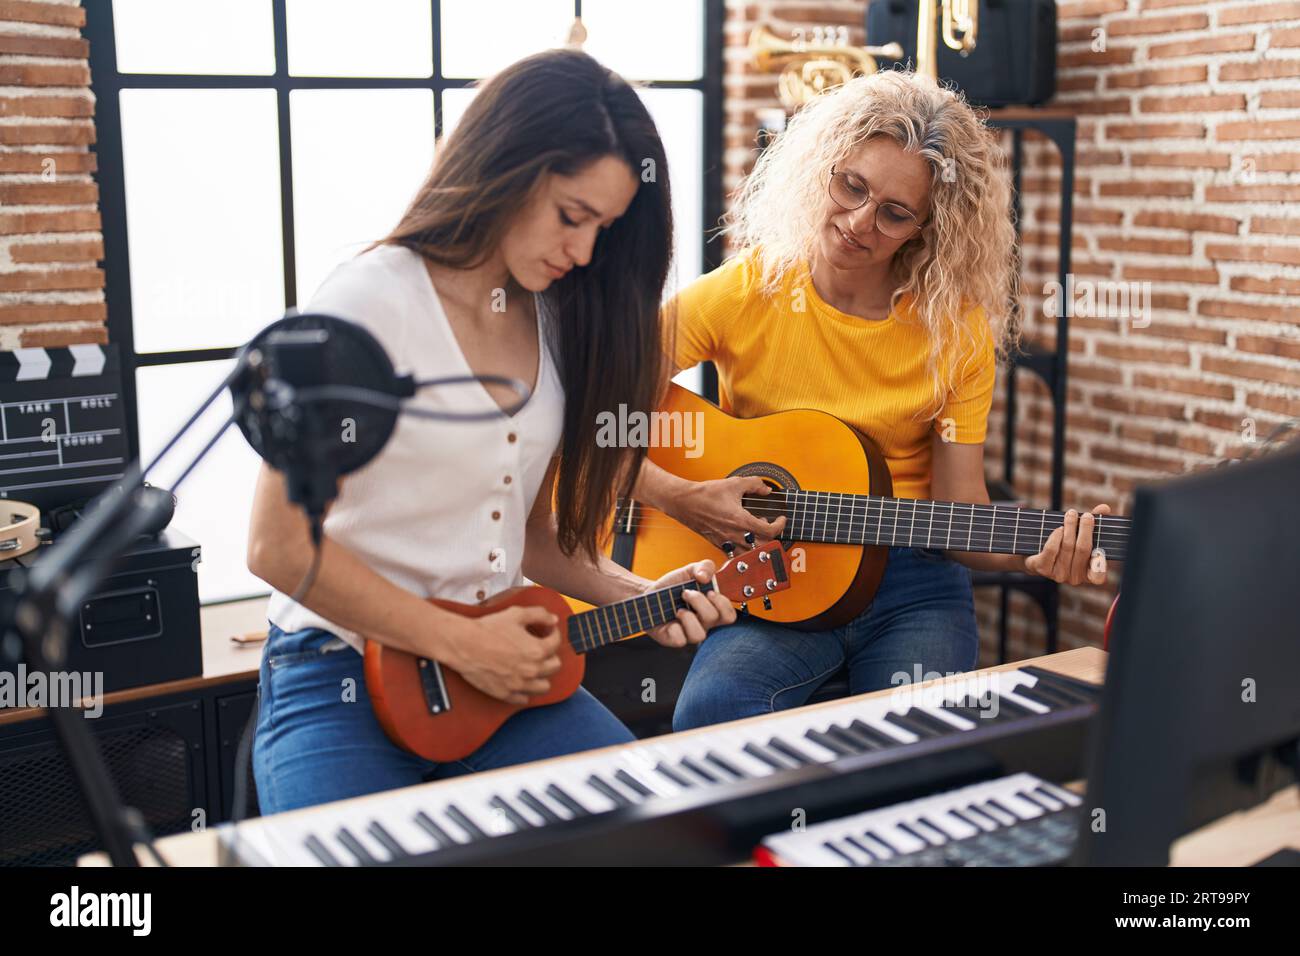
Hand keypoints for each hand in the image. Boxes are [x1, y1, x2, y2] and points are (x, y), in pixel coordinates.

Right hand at [442, 604, 562, 704]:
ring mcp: (519, 685)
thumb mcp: (517, 614)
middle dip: (550, 655)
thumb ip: (540, 614)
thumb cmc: (488, 629)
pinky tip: (519, 679)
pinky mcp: (505, 694)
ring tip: (533, 667)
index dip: (553, 633)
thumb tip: (553, 619)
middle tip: (540, 648)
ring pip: (544, 687)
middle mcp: (532, 670)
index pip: (556, 643)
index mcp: (537, 650)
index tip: (547, 631)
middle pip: (554, 666)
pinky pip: (524, 699)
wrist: (464, 644)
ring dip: (542, 676)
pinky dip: (524, 690)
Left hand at [643, 560, 737, 647]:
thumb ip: (705, 566)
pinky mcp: (673, 639)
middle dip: (699, 601)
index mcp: (711, 608)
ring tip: (678, 609)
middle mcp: (703, 623)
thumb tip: (705, 576)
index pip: (729, 615)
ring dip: (688, 617)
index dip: (723, 603)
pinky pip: (680, 640)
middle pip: (714, 619)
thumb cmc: (673, 586)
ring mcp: (689, 633)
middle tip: (686, 593)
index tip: (709, 591)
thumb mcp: (690, 570)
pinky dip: (674, 628)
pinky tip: (670, 619)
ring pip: (699, 635)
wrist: (650, 592)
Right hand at [668, 476, 786, 547]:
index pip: (770, 531)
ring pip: (750, 554)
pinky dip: (745, 549)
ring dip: (758, 545)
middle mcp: (735, 535)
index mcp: (741, 521)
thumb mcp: (734, 483)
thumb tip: (766, 489)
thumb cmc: (705, 494)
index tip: (781, 519)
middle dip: (772, 537)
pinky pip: (736, 554)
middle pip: (763, 546)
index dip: (780, 525)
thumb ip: (754, 484)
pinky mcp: (719, 544)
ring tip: (757, 533)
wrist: (684, 502)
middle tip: (771, 526)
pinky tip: (743, 536)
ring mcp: (726, 542)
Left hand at [1024, 504, 1112, 585]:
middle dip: (1085, 530)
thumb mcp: (1081, 535)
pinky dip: (1056, 536)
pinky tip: (1059, 528)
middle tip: (1087, 515)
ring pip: (1067, 547)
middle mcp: (1074, 578)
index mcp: (1087, 575)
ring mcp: (1057, 575)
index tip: (1100, 550)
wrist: (1035, 555)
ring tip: (1071, 514)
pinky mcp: (1042, 568)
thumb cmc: (1065, 545)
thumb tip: (1104, 508)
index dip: (1100, 565)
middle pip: (1083, 550)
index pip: (1098, 578)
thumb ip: (1094, 524)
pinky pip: (1052, 549)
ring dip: (1070, 527)